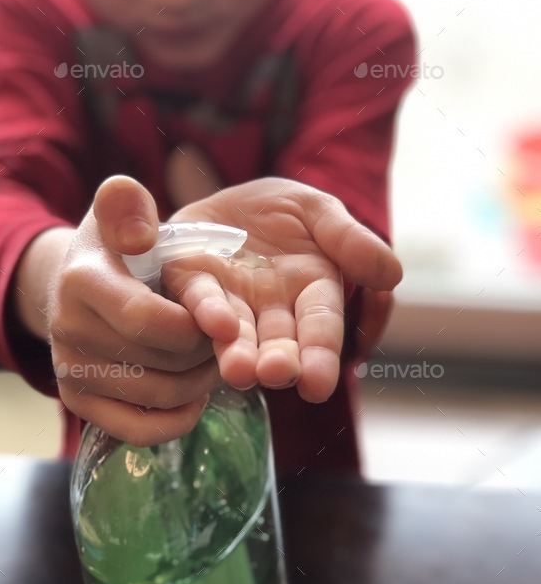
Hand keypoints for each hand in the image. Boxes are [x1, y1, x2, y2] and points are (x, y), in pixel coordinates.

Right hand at [36, 178, 242, 446]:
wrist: (73, 286)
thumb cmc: (114, 249)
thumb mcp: (118, 212)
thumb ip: (127, 204)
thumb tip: (141, 234)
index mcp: (82, 281)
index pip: (148, 318)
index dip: (196, 325)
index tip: (222, 317)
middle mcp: (69, 330)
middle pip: (162, 361)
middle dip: (206, 351)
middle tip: (226, 337)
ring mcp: (70, 371)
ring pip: (158, 396)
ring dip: (200, 382)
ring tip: (212, 359)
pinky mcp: (77, 403)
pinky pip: (136, 431)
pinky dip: (176, 420)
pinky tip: (194, 397)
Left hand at [133, 176, 401, 402]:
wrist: (230, 197)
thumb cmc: (283, 211)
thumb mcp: (321, 213)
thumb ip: (351, 241)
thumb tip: (393, 275)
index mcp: (311, 290)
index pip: (321, 325)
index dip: (320, 354)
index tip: (318, 385)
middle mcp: (271, 306)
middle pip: (279, 340)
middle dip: (280, 360)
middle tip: (277, 373)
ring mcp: (230, 298)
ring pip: (237, 332)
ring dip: (238, 352)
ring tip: (240, 371)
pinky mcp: (190, 279)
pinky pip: (197, 297)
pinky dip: (206, 311)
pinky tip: (216, 323)